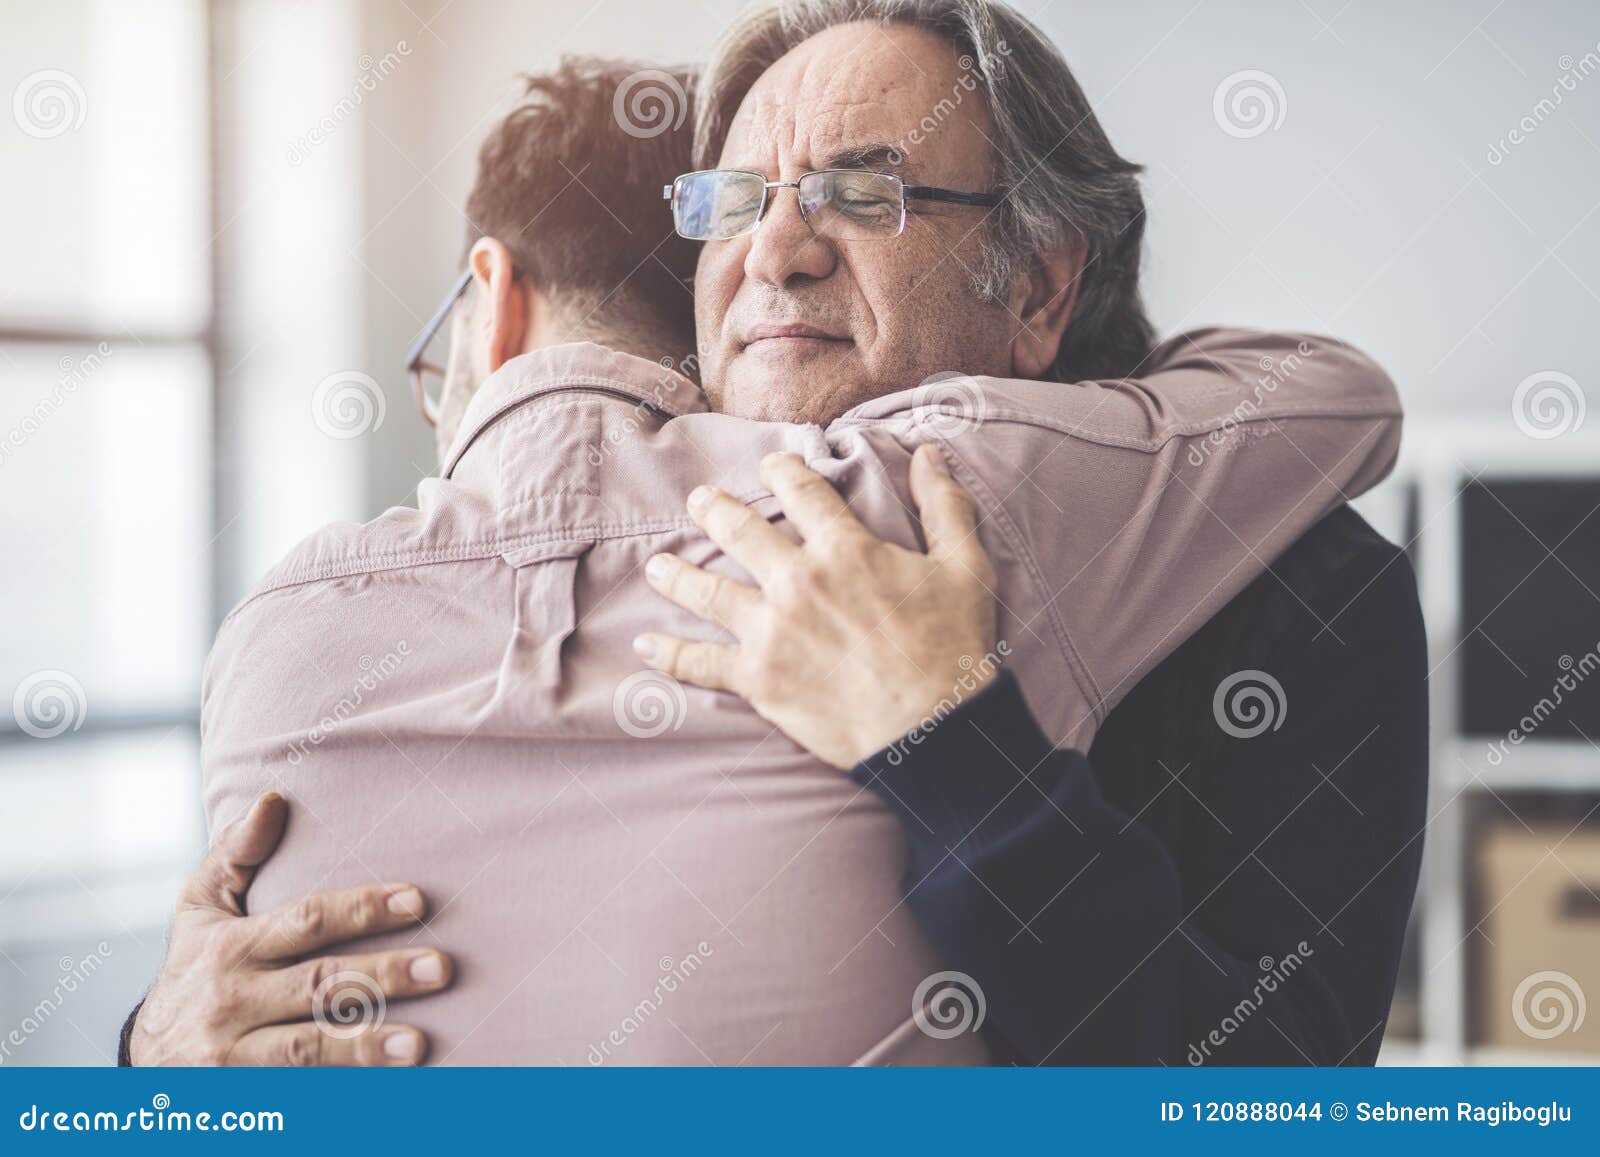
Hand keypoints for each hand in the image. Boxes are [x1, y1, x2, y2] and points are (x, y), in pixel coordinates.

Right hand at [130, 793, 452, 1065]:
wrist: (147, 1059)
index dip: (362, 910)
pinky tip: (388, 1087)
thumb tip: (274, 798)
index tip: (418, 899)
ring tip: (421, 1043)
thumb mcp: (199, 909)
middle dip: (383, 975)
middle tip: (443, 967)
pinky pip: (298, 1092)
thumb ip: (235, 854)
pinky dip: (340, 1089)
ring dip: (365, 1045)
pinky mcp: (244, 1097)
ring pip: (308, 1048)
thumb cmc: (191, 968)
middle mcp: (234, 1000)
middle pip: (319, 985)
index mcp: (231, 947)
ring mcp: (236, 1055)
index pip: (307, 921)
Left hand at [635, 444, 1000, 768]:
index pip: (801, 491)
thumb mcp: (964, 567)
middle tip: (699, 500)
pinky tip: (646, 644)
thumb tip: (930, 453)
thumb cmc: (952, 647)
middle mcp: (797, 581)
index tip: (771, 465)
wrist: (933, 728)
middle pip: (739, 530)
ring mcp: (771, 630)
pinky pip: (700, 662)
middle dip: (714, 509)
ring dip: (677, 574)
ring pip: (707, 590)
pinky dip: (669, 654)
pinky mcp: (759, 678)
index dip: (782, 470)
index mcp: (844, 549)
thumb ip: (945, 506)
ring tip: (658, 566)